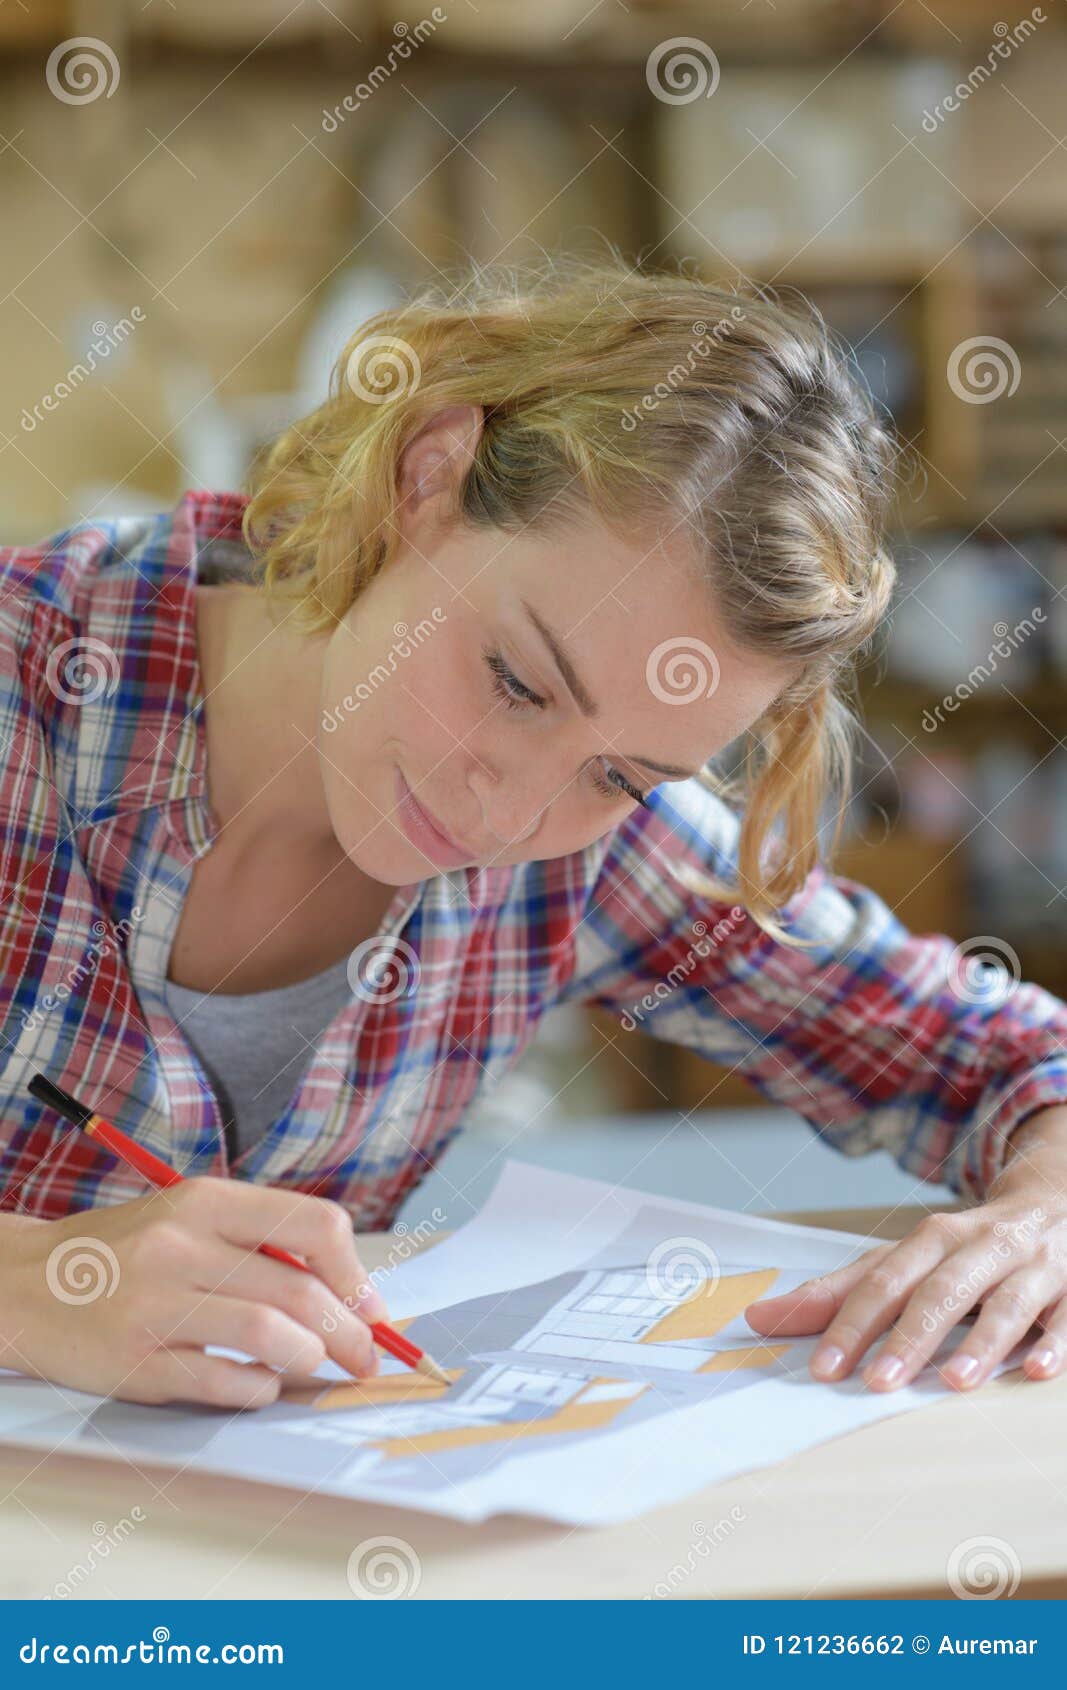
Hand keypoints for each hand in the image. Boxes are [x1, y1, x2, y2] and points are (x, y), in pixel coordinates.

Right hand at [0, 1178, 387, 1408]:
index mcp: (205, 1200)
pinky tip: (262, 1385)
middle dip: (350, 1333)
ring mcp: (156, 1303)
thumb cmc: (125, 1254)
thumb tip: (348, 1291)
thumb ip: (258, 1242)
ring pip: (269, 1332)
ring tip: (313, 1367)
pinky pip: (222, 1380)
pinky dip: (259, 1389)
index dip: (357, 1273)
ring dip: (309, 1358)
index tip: (372, 1308)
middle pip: (301, 1289)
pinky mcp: (136, 1360)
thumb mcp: (188, 1218)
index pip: (314, 1223)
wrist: (24, 1284)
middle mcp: (182, 1245)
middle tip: (365, 1358)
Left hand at [744, 1109, 1066, 1392]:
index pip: (884, 1280)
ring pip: (1008, 1302)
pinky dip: (1055, 1342)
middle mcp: (980, 1246)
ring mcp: (1031, 1265)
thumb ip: (841, 1291)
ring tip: (955, 1382)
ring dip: (983, 1342)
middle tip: (879, 1382)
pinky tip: (1037, 1370)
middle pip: (941, 1289)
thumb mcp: (907, 1259)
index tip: (823, 1368)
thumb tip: (762, 1318)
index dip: (852, 1323)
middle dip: (910, 1335)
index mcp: (934, 1238)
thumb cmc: (967, 1245)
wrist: (1056, 1201)